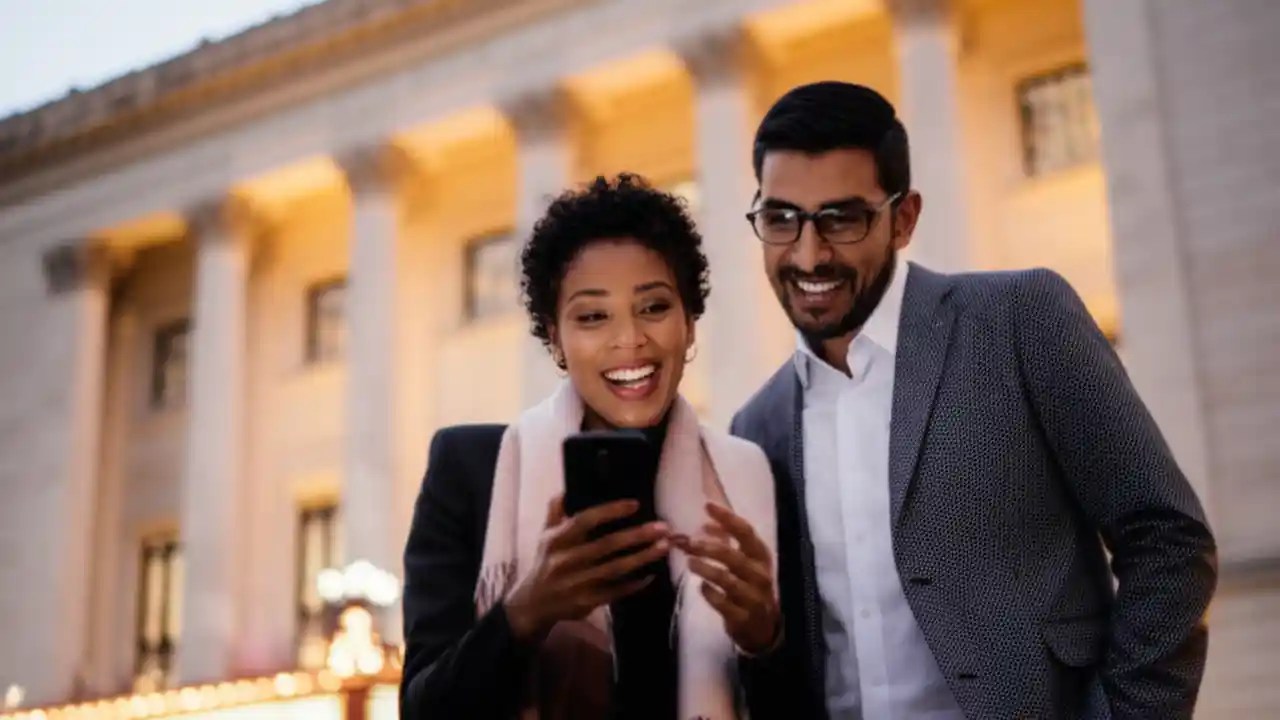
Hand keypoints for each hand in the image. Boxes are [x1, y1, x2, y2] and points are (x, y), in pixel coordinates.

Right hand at [504, 495, 670, 642]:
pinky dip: (634, 585)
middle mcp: (566, 560)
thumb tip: (568, 488)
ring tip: (664, 546)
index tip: (635, 504)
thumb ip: (556, 511)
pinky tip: (651, 575)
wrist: (534, 604)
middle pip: (607, 545)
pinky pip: (615, 592)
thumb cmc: (545, 563)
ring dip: (642, 557)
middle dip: (637, 536)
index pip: (585, 520)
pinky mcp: (586, 601)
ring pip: (615, 568)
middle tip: (663, 527)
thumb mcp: (545, 535)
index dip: (610, 511)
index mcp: (557, 540)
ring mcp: (577, 583)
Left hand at [677, 502, 779, 654]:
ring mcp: (752, 597)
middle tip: (690, 543)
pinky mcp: (742, 617)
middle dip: (711, 548)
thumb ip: (728, 542)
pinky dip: (710, 593)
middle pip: (734, 556)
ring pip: (727, 580)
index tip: (707, 506)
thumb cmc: (750, 587)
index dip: (727, 518)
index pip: (746, 532)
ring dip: (706, 569)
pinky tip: (701, 587)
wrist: (763, 627)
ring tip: (690, 563)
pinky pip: (722, 603)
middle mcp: (759, 574)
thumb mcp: (746, 562)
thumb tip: (706, 521)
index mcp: (761, 556)